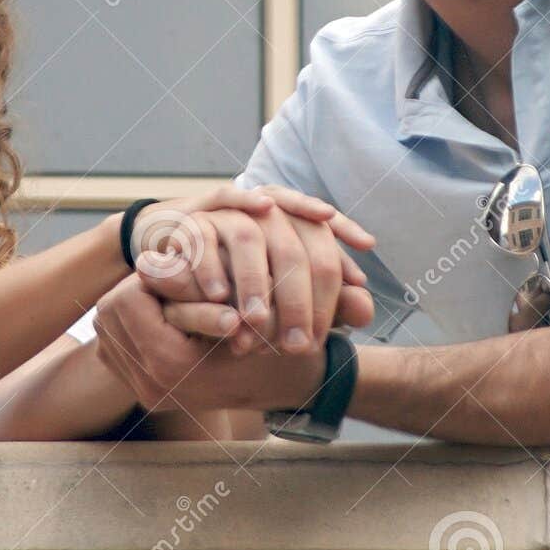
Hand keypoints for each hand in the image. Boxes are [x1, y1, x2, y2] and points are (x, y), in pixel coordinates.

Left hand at [94, 273, 326, 414]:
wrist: (280, 382)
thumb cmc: (267, 332)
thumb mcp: (232, 303)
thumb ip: (186, 285)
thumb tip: (143, 262)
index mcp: (170, 364)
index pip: (129, 299)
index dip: (151, 277)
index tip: (178, 269)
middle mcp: (151, 385)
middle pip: (111, 312)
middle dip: (137, 289)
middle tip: (168, 278)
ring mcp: (144, 393)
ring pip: (110, 327)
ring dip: (133, 306)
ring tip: (166, 296)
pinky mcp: (143, 394)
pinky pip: (117, 347)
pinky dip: (133, 326)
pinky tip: (161, 319)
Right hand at [131, 186, 374, 352]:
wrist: (181, 241)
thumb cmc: (244, 269)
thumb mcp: (284, 285)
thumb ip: (323, 295)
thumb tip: (367, 309)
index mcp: (288, 216)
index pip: (323, 231)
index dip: (341, 258)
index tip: (358, 286)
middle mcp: (261, 208)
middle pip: (289, 242)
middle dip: (297, 294)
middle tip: (300, 341)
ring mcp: (226, 211)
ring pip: (247, 237)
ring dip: (252, 281)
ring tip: (257, 320)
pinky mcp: (190, 219)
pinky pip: (202, 236)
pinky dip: (210, 263)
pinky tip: (217, 293)